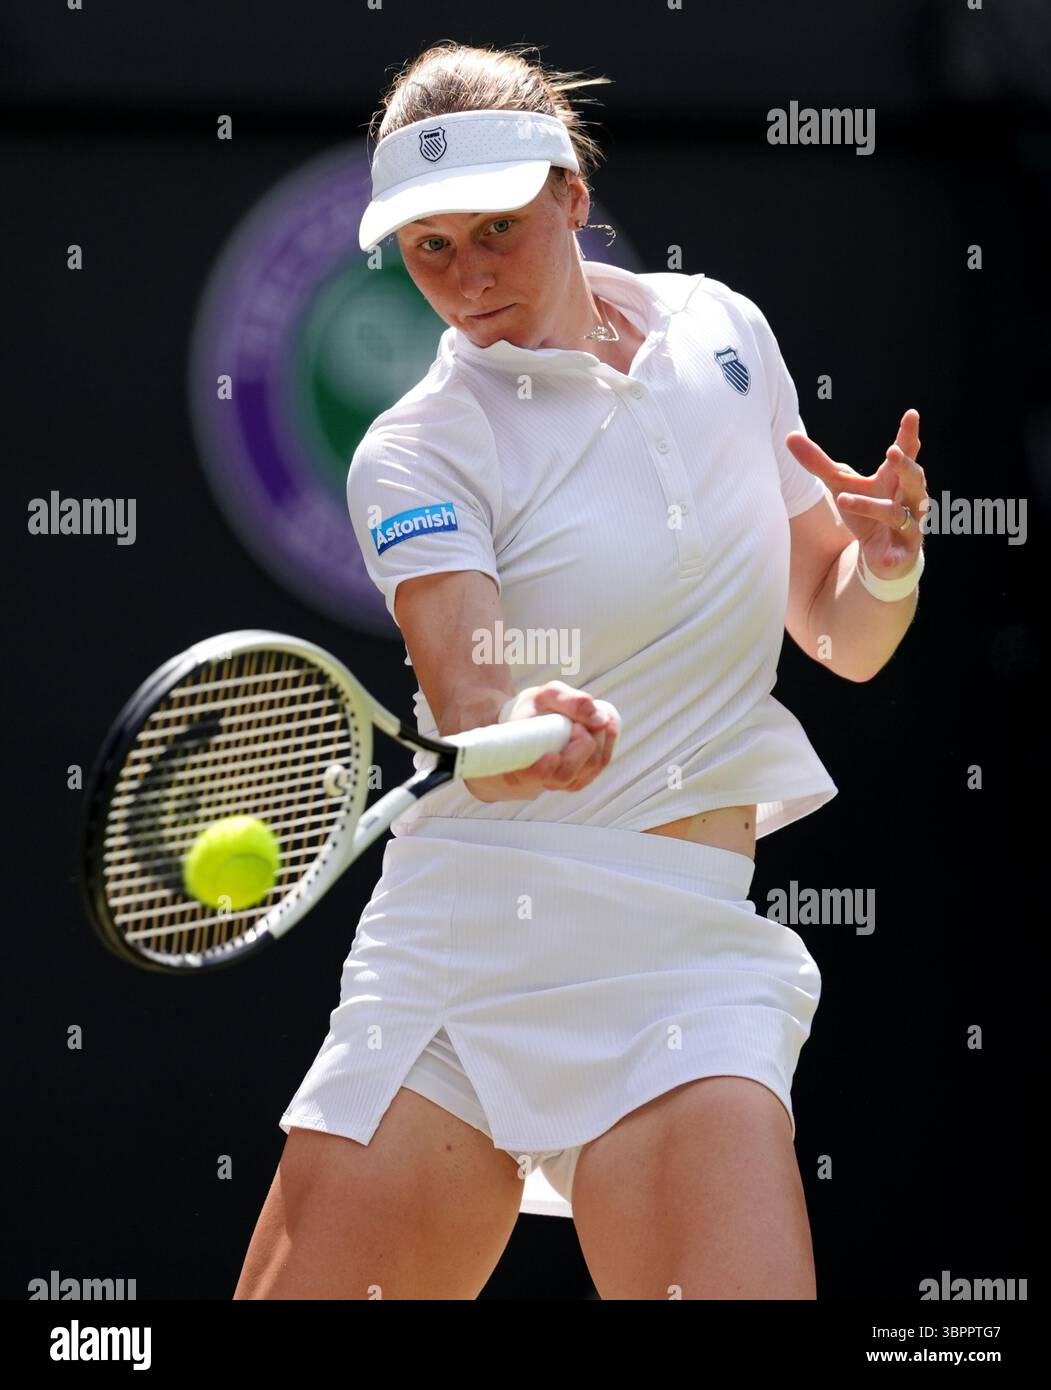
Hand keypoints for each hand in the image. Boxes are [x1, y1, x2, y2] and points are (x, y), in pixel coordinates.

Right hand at [464, 680, 618, 801]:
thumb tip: (601, 720)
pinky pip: (599, 765)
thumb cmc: (534, 707)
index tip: (563, 737)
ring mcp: (562, 782)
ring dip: (599, 739)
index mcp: (522, 762)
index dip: (551, 764)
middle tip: (578, 720)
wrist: (530, 720)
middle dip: (584, 741)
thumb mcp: (547, 695)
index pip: (539, 774)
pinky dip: (608, 744)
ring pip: (590, 768)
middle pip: (571, 770)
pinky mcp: (579, 778)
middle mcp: (541, 780)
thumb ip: (570, 702)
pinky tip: (607, 728)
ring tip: (592, 718)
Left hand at [784, 408, 927, 578]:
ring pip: (897, 514)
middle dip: (905, 466)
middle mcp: (909, 499)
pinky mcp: (902, 552)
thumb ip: (818, 463)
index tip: (912, 414)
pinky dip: (892, 556)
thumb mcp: (840, 485)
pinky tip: (884, 558)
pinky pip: (899, 554)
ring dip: (873, 508)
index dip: (909, 435)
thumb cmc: (865, 510)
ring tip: (844, 500)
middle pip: (914, 479)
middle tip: (893, 452)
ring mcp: (909, 526)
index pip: (906, 452)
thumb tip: (789, 437)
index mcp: (894, 479)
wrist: (880, 554)